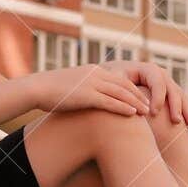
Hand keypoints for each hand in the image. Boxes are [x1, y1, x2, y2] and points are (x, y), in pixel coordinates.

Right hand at [23, 65, 152, 115]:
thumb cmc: (52, 90)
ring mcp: (91, 84)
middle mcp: (96, 74)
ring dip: (136, 103)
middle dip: (139, 96)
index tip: (143, 99)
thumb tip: (90, 99)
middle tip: (151, 107)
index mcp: (94, 71)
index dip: (133, 90)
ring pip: (121, 93)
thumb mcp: (72, 87)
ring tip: (147, 113)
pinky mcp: (86, 95)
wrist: (36, 87)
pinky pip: (109, 102)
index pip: (120, 80)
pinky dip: (123, 108)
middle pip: (125, 85)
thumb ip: (85, 90)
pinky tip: (133, 115)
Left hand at [101, 60, 187, 126]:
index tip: (154, 114)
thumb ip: (121, 90)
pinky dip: (186, 114)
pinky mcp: (169, 94)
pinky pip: (180, 103)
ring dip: (186, 110)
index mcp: (148, 69)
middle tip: (175, 121)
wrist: (116, 82)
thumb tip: (128, 101)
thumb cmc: (113, 83)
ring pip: (180, 96)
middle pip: (173, 89)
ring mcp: (167, 84)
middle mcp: (161, 75)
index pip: (158, 82)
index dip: (158, 97)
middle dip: (176, 105)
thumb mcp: (114, 83)